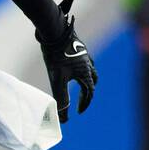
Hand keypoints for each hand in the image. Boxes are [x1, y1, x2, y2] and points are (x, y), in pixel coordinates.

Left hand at [36, 0, 97, 121]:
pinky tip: (70, 66)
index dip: (84, 104)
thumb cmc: (57, 55)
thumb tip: (63, 119)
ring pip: (89, 69)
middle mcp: (88, 63)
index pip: (89, 93)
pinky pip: (83, 60)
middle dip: (87, 93)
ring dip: (86, 79)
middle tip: (80, 100)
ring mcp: (83, 54)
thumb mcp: (58, 80)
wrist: (55, 30)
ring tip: (78, 84)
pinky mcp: (77, 46)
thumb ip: (62, 100)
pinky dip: (80, 67)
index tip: (78, 112)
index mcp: (86, 73)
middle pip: (93, 81)